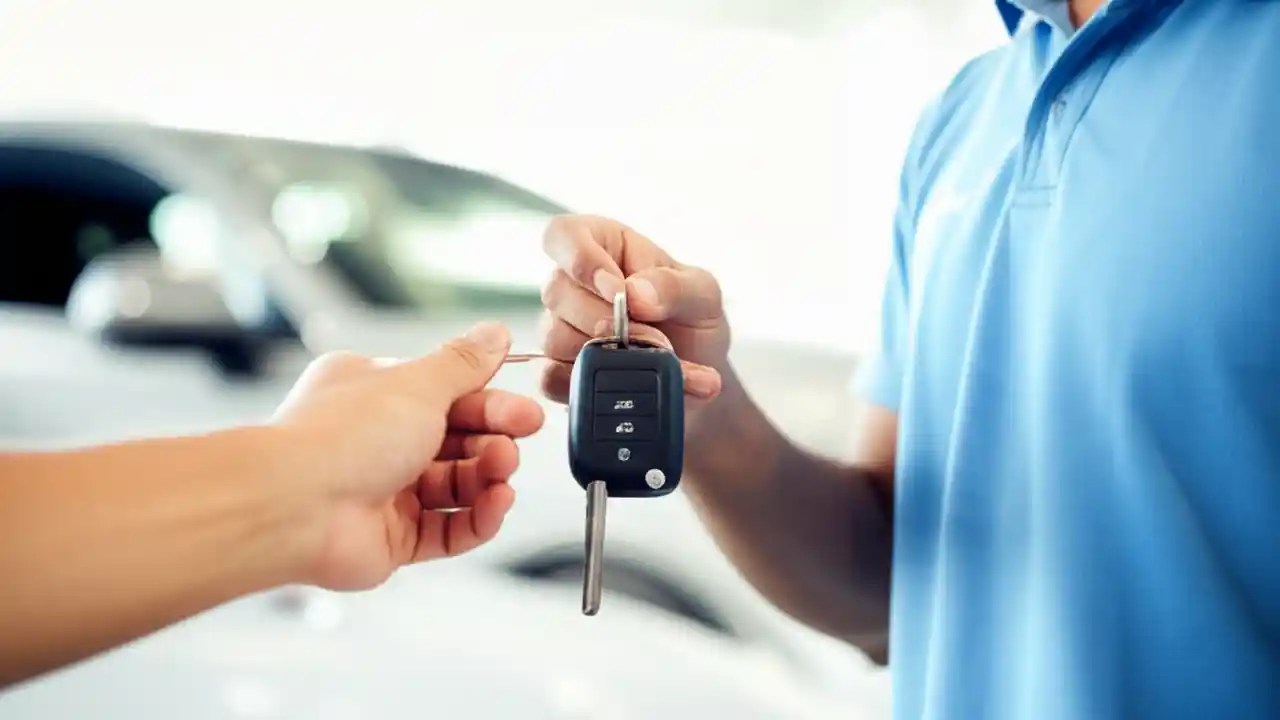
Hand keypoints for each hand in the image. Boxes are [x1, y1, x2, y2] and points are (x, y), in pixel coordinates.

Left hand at [271, 322, 544, 590]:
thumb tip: (495, 334)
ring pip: (456, 487)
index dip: (491, 403)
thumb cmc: (339, 438)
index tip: (525, 411)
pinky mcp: (392, 539)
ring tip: (502, 476)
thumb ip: (464, 364)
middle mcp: (377, 440)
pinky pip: (448, 530)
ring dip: (488, 479)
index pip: (448, 395)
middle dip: (493, 442)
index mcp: (375, 392)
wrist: (293, 507)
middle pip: (457, 441)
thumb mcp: (417, 384)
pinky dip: (477, 520)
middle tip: (517, 442)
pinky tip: (495, 506)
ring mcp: (385, 492)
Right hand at [539, 214, 729, 403]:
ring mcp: (562, 327)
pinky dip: (592, 386)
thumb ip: (673, 286)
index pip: (563, 234)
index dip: (580, 259)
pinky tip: (628, 385)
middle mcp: (575, 283)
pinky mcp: (561, 370)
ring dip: (608, 357)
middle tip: (651, 337)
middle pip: (556, 290)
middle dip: (605, 320)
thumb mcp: (702, 293)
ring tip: (657, 365)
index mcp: (603, 245)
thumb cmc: (694, 318)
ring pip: (553, 337)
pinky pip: (552, 378)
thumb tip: (634, 293)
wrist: (699, 372)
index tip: (616, 289)